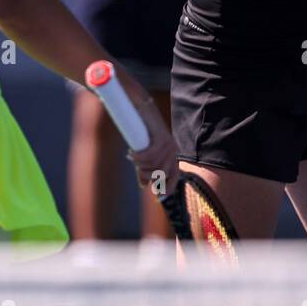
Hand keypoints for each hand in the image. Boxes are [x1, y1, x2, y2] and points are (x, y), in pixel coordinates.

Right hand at [117, 71, 178, 192]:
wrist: (139, 108)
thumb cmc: (140, 131)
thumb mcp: (143, 153)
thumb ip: (146, 168)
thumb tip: (144, 186)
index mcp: (171, 155)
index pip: (174, 176)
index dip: (167, 188)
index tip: (158, 197)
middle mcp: (173, 150)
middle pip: (160, 174)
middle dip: (146, 175)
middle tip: (136, 165)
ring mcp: (168, 144)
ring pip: (154, 166)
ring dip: (140, 165)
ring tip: (133, 156)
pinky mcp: (161, 137)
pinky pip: (150, 155)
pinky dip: (139, 157)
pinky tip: (132, 153)